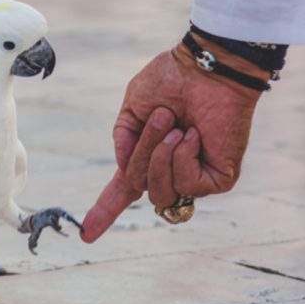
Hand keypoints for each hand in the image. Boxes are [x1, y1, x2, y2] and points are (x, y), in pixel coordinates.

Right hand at [81, 35, 269, 242]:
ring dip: (160, 155)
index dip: (104, 212)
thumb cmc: (172, 80)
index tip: (87, 235)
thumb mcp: (132, 108)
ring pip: (160, 191)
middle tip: (163, 117)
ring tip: (177, 126)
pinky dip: (184, 157)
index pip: (122, 191)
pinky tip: (195, 136)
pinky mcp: (217, 180)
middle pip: (138, 186)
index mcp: (147, 155)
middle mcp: (169, 170)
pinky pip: (187, 185)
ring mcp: (193, 178)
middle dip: (142, 153)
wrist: (207, 68)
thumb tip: (125, 172)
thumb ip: (122, 140)